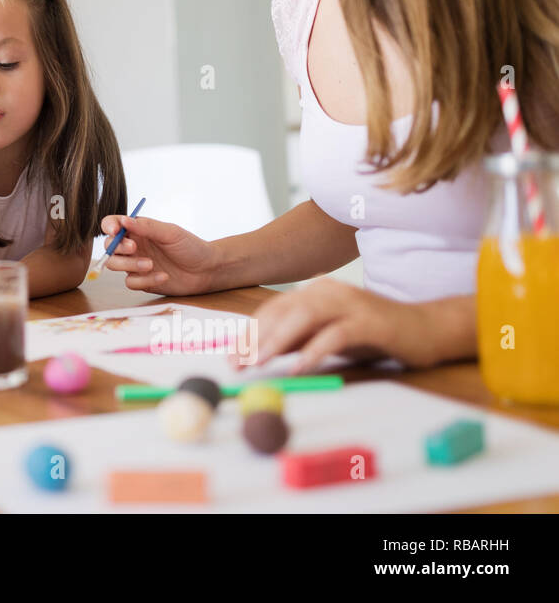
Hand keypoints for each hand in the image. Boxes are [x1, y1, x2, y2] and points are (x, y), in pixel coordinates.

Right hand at [99, 214, 220, 294]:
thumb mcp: (170, 233)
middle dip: (118, 249)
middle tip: (134, 248)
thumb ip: (146, 226)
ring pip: (115, 265)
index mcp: (138, 230)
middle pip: (110, 247)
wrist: (207, 270)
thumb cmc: (191, 247)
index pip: (112, 225)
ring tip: (151, 264)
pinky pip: (131, 282)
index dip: (109, 226)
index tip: (115, 231)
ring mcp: (136, 264)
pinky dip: (145, 280)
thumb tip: (123, 220)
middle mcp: (134, 246)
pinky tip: (163, 276)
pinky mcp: (142, 282)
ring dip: (129, 265)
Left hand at [234, 277, 440, 373]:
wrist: (427, 328)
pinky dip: (314, 351)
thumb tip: (256, 353)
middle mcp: (328, 290)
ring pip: (303, 317)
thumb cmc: (373, 334)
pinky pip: (335, 334)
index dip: (248, 332)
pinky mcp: (369, 320)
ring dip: (277, 341)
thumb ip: (296, 340)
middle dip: (255, 338)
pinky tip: (299, 368)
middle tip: (237, 363)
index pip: (272, 309)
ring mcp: (349, 302)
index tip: (231, 356)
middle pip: (281, 310)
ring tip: (259, 363)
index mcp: (314, 290)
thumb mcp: (326, 336)